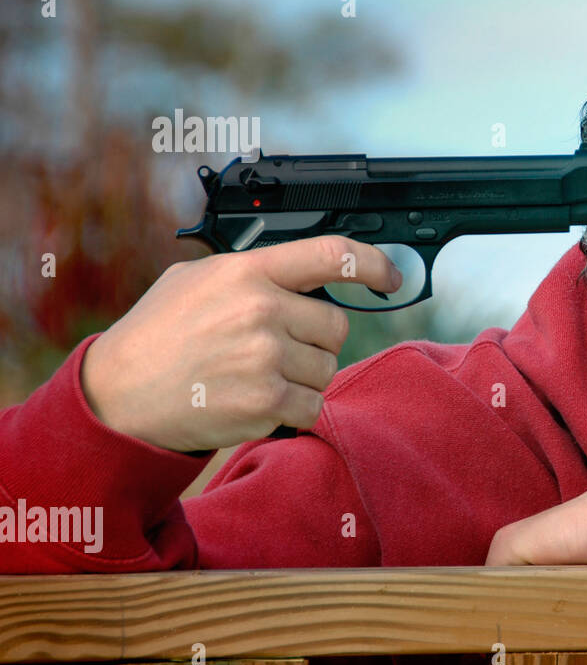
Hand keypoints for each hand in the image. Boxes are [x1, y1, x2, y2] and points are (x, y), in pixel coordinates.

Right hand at [80, 236, 401, 453]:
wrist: (118, 395)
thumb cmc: (158, 334)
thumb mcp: (196, 279)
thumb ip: (253, 271)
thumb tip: (307, 271)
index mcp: (247, 271)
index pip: (332, 255)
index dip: (373, 264)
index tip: (390, 277)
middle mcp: (261, 309)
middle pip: (337, 325)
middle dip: (316, 339)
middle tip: (275, 349)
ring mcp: (265, 357)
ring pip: (328, 367)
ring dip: (304, 377)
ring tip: (256, 375)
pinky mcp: (266, 401)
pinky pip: (313, 405)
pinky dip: (294, 409)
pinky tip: (257, 400)